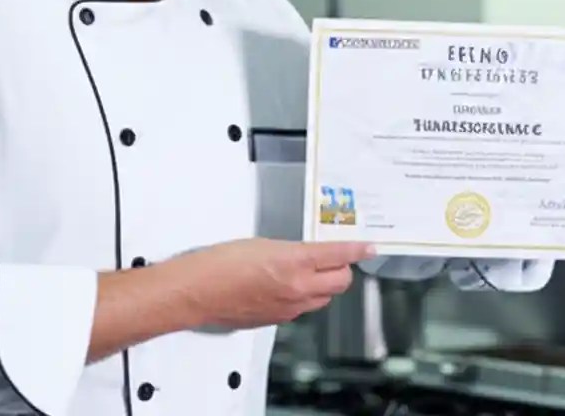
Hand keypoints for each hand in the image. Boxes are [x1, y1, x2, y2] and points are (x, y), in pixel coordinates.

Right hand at [170, 238, 374, 329]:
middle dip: (342, 269)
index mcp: (294, 262)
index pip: (339, 255)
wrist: (196, 291)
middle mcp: (297, 288)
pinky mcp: (277, 320)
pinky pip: (303, 309)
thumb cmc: (218, 264)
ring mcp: (289, 308)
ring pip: (324, 298)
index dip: (357, 250)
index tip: (368, 248)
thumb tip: (307, 255)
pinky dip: (304, 297)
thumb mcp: (262, 243)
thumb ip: (291, 250)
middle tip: (334, 258)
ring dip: (324, 285)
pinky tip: (288, 286)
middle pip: (341, 282)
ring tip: (309, 271)